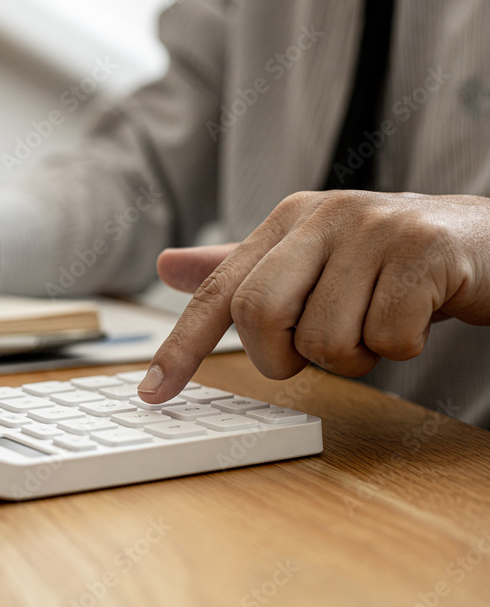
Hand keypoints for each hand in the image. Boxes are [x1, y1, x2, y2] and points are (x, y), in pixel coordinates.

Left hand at [138, 191, 489, 401]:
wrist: (487, 243)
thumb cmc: (391, 262)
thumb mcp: (313, 260)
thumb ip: (243, 268)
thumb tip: (167, 266)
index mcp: (288, 220)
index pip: (219, 291)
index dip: (182, 346)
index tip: (153, 394)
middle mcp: (324, 216)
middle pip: (259, 315)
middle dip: (285, 356)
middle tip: (319, 350)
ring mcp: (375, 229)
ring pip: (325, 337)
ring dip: (354, 356)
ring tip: (380, 323)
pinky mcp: (424, 251)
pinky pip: (386, 339)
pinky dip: (400, 348)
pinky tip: (417, 318)